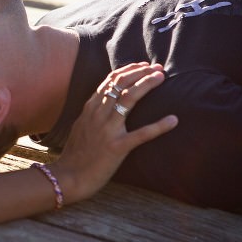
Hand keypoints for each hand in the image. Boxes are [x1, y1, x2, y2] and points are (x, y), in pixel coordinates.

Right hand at [51, 63, 176, 203]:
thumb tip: (105, 101)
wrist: (68, 177)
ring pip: (129, 99)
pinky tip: (173, 120)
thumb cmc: (75, 154)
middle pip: (121, 84)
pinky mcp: (116, 147)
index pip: (111, 80)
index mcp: (90, 108)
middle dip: (141, 72)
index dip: (130, 70)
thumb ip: (93, 112)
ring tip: (161, 77)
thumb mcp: (80, 125)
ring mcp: (107, 130)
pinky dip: (159, 126)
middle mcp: (98, 114)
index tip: (144, 65)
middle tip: (157, 68)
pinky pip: (141, 134)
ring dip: (146, 84)